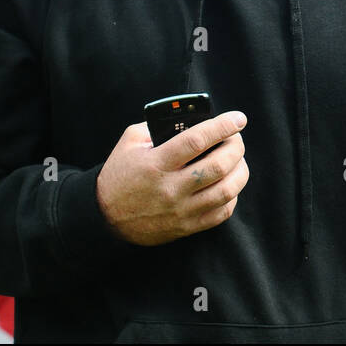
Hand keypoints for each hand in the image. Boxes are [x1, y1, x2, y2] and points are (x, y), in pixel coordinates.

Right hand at [96, 111, 248, 245]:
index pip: (197, 141)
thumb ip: (156, 126)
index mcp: (156, 163)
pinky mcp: (186, 226)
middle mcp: (171, 187)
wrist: (105, 216)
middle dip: (236, 147)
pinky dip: (232, 196)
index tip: (238, 118)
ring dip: (240, 171)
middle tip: (236, 139)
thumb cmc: (119, 174)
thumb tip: (188, 118)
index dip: (222, 126)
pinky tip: (229, 184)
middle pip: (218, 166)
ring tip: (238, 160)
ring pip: (226, 191)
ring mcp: (180, 210)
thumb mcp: (130, 142)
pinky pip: (222, 213)